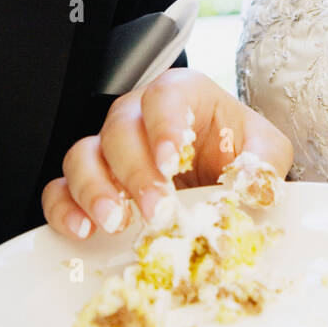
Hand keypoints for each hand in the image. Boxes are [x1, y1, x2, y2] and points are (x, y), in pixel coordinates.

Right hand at [42, 68, 291, 236]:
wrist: (225, 173)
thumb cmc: (238, 150)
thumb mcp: (266, 149)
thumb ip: (264, 162)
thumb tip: (253, 183)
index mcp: (182, 95)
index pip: (164, 96)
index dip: (164, 126)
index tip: (173, 160)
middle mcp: (139, 116)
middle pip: (119, 128)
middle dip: (135, 171)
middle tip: (156, 209)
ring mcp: (110, 149)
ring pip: (82, 155)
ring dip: (95, 190)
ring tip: (116, 222)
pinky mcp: (93, 183)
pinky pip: (61, 189)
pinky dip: (63, 209)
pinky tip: (82, 231)